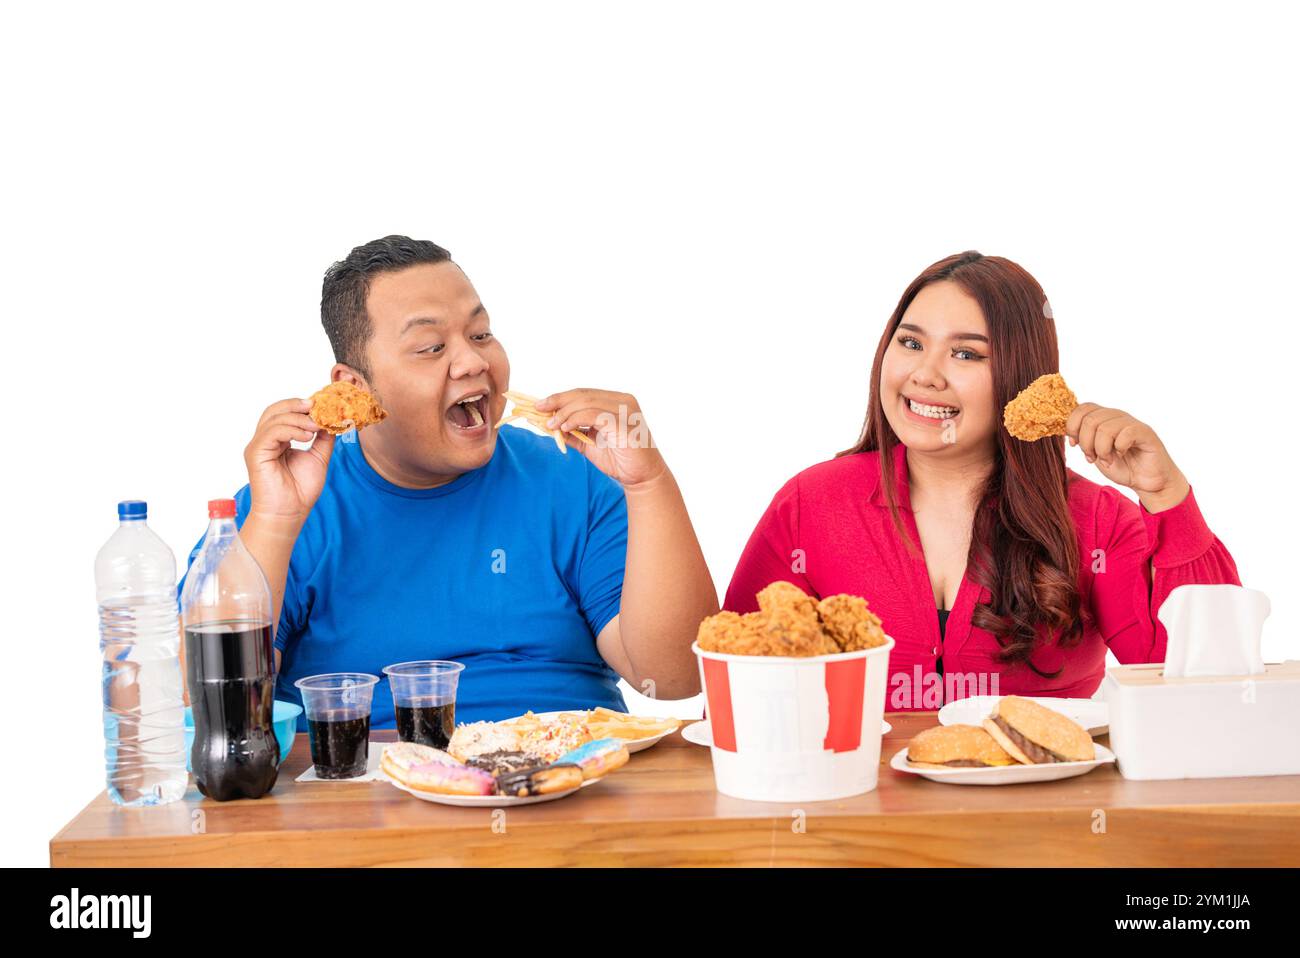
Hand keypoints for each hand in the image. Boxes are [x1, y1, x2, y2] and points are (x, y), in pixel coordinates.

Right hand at [244, 398, 334, 524]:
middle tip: (317, 405)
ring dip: (298, 419)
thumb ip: (324, 438)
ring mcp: (259, 446)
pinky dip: (291, 430)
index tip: (323, 404)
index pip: (285, 413)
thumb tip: (333, 420)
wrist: (290, 513)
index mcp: (278, 439)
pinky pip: (272, 432)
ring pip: (274, 419)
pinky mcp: (255, 453)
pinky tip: (307, 437)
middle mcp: (265, 440)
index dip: (302, 406)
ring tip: (316, 426)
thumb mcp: (319, 457)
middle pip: (275, 410)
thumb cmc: (301, 489)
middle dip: (296, 405)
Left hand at [534, 389, 667, 486]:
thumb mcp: (589, 444)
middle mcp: (623, 400)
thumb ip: (573, 433)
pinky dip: (576, 420)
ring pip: (587, 402)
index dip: (560, 397)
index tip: (540, 405)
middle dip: (558, 401)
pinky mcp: (624, 423)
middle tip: (539, 409)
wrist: (642, 478)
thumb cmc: (619, 460)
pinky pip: (594, 415)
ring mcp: (625, 410)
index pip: (583, 393)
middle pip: (583, 394)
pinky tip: (564, 428)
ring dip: (564, 412)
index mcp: (616, 401)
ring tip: (551, 425)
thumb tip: (549, 426)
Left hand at [1065, 402, 1188, 510]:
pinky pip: (1125, 433)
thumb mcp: (1095, 453)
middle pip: (1089, 420)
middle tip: (1092, 457)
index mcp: (1104, 418)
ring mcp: (1131, 423)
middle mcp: (1117, 416)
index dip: (1072, 426)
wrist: (1146, 481)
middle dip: (1085, 443)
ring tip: (1107, 460)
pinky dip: (1118, 448)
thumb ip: (1083, 440)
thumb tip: (1067, 431)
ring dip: (1101, 450)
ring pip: (1104, 428)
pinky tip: (1121, 454)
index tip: (1074, 444)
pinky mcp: (1145, 432)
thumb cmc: (1122, 466)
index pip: (1082, 408)